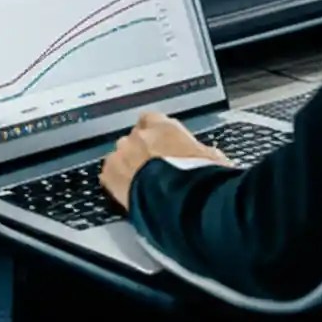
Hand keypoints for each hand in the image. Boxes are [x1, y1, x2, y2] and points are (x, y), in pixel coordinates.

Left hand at [99, 112, 231, 210]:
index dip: (155, 135)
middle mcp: (141, 135)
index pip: (152, 120)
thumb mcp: (212, 160)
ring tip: (141, 185)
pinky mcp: (111, 174)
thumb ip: (203, 153)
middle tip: (154, 170)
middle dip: (141, 152)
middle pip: (135, 139)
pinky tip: (128, 193)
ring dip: (128, 167)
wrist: (181, 201)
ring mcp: (123, 153)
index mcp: (165, 126)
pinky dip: (116, 182)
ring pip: (120, 156)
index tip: (161, 146)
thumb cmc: (199, 180)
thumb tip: (211, 158)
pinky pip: (108, 174)